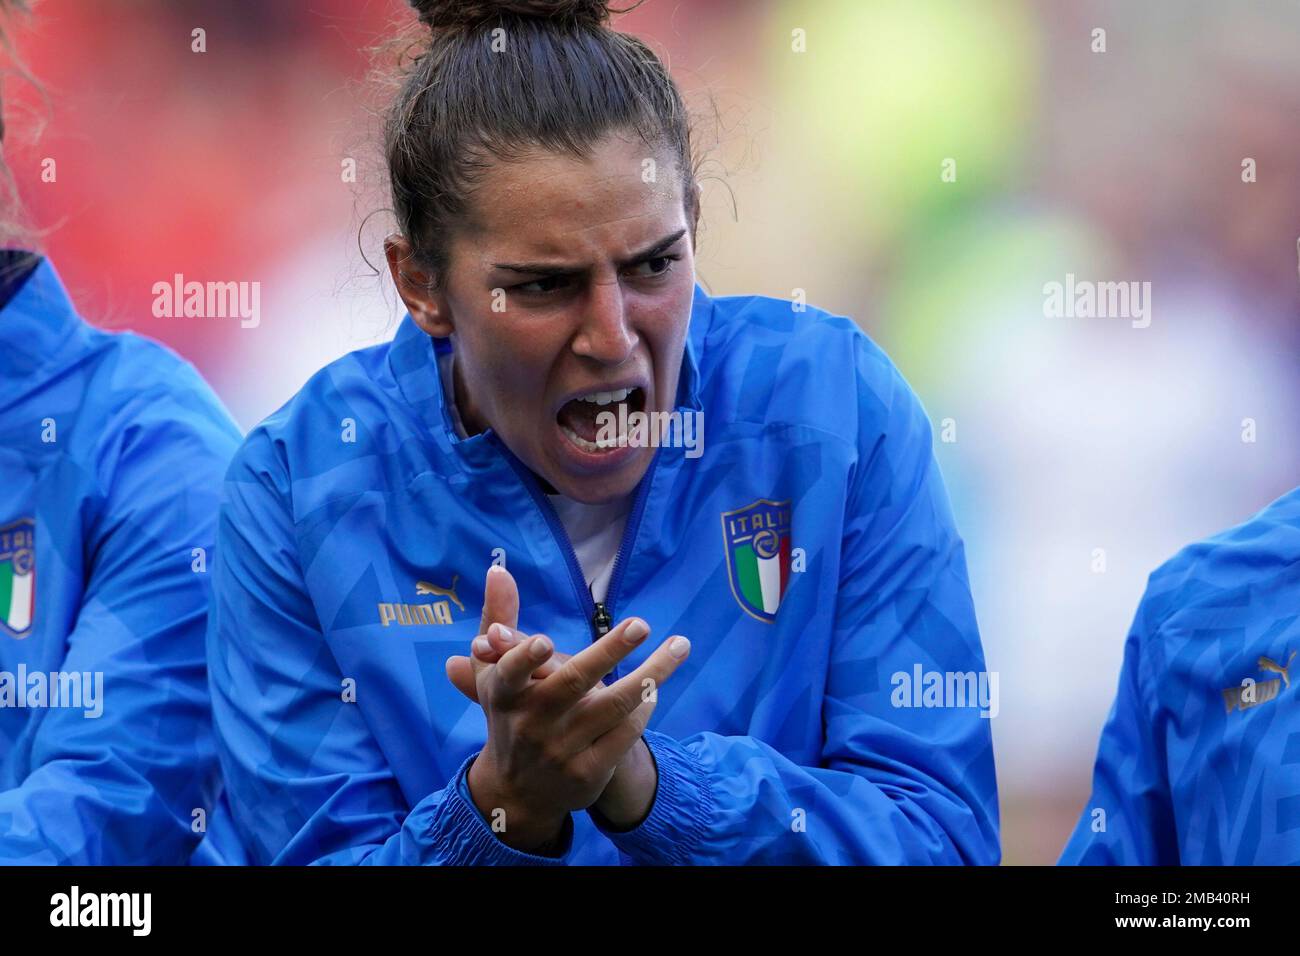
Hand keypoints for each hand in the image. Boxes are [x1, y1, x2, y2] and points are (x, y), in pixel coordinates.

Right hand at [451, 619, 659, 830]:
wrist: (517, 792)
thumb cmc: (509, 713)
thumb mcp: (492, 672)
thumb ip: (498, 620)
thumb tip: (498, 568)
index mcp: (505, 694)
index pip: (511, 674)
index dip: (525, 658)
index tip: (544, 641)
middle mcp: (532, 723)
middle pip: (575, 683)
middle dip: (609, 652)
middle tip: (641, 624)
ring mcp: (561, 750)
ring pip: (612, 707)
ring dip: (650, 675)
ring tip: (679, 645)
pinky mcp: (588, 773)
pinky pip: (625, 734)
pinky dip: (644, 709)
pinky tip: (657, 688)